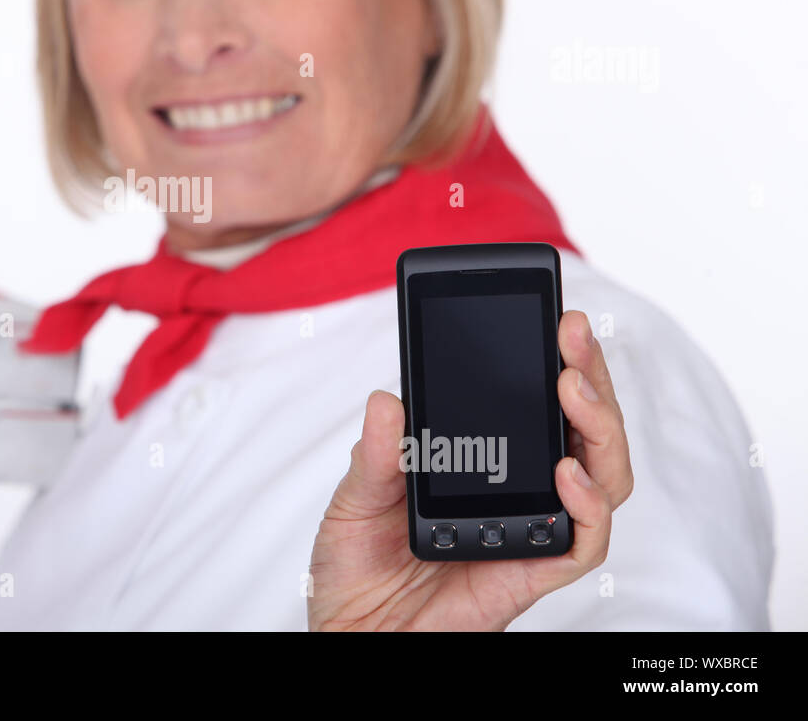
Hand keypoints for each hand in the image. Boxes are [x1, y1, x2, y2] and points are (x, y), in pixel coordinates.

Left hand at [308, 309, 632, 630]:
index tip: (558, 319)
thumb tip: (386, 398)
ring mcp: (531, 528)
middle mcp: (519, 490)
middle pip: (583, 429)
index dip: (557, 362)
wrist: (352, 635)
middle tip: (572, 335)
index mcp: (481, 461)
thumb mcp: (355, 497)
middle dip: (589, 376)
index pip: (536, 404)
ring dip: (599, 427)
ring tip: (572, 388)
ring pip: (603, 475)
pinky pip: (584, 542)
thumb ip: (376, 454)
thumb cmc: (355, 568)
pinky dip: (588, 505)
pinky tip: (568, 473)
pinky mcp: (534, 573)